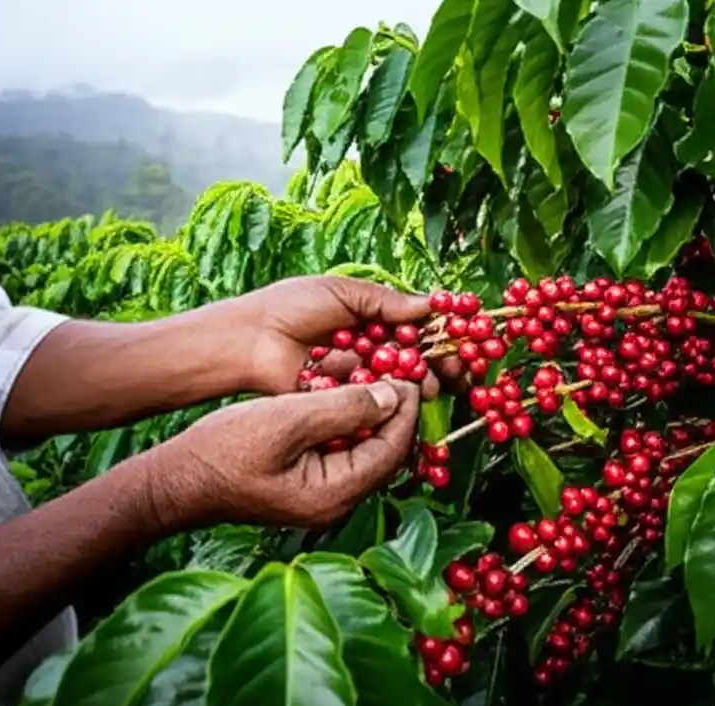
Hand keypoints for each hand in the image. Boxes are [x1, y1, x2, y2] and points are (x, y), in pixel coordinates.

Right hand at [146, 380, 420, 528]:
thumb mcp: (286, 419)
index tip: (410, 374)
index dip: (406, 409)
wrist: (175, 482)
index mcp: (335, 493)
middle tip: (400, 373)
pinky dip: (350, 426)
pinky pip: (343, 456)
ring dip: (374, 417)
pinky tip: (345, 398)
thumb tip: (393, 396)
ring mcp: (321, 499)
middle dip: (396, 413)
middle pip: (385, 454)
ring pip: (366, 453)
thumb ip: (343, 408)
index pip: (392, 450)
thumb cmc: (223, 451)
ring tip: (377, 378)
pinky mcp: (306, 489)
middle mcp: (335, 503)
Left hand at [233, 275, 463, 396]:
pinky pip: (374, 405)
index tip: (465, 343)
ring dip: (419, 386)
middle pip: (417, 361)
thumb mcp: (343, 292)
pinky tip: (406, 402)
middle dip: (439, 367)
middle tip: (456, 373)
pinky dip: (392, 404)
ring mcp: (358, 378)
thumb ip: (386, 302)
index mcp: (371, 321)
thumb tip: (432, 305)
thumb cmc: (291, 307)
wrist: (249, 341)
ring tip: (428, 387)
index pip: (417, 330)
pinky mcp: (343, 402)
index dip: (442, 338)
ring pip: (400, 385)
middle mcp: (369, 350)